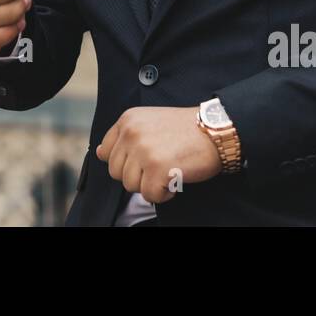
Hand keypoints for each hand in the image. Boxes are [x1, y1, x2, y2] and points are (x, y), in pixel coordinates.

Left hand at [94, 106, 221, 203]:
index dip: (126, 162)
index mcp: (127, 120)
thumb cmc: (186, 129)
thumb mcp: (150, 122)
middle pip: (116, 173)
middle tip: (161, 163)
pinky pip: (150, 196)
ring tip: (169, 168)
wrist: (217, 130)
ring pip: (131, 186)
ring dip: (151, 184)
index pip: (105, 153)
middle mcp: (131, 133)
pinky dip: (165, 194)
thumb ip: (125, 137)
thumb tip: (99, 154)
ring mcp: (143, 151)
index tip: (145, 158)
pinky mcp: (157, 169)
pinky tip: (176, 177)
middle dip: (138, 175)